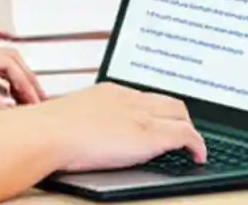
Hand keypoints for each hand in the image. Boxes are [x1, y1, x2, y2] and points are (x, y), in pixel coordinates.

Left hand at [0, 45, 44, 113]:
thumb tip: (7, 105)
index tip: (36, 102)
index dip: (25, 82)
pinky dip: (5, 84)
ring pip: (0, 64)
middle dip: (27, 78)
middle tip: (41, 101)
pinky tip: (9, 100)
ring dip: (17, 80)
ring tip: (30, 103)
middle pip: (8, 58)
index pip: (6, 62)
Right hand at [35, 82, 204, 172]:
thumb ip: (84, 120)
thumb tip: (79, 133)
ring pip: (181, 114)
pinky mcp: (150, 134)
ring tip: (191, 146)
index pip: (144, 96)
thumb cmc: (49, 131)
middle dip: (178, 117)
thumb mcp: (70, 118)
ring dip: (188, 129)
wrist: (48, 133)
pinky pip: (187, 135)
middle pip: (168, 101)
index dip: (156, 110)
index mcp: (110, 92)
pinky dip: (197, 145)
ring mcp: (141, 115)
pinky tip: (198, 155)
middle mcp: (129, 98)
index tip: (157, 120)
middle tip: (180, 133)